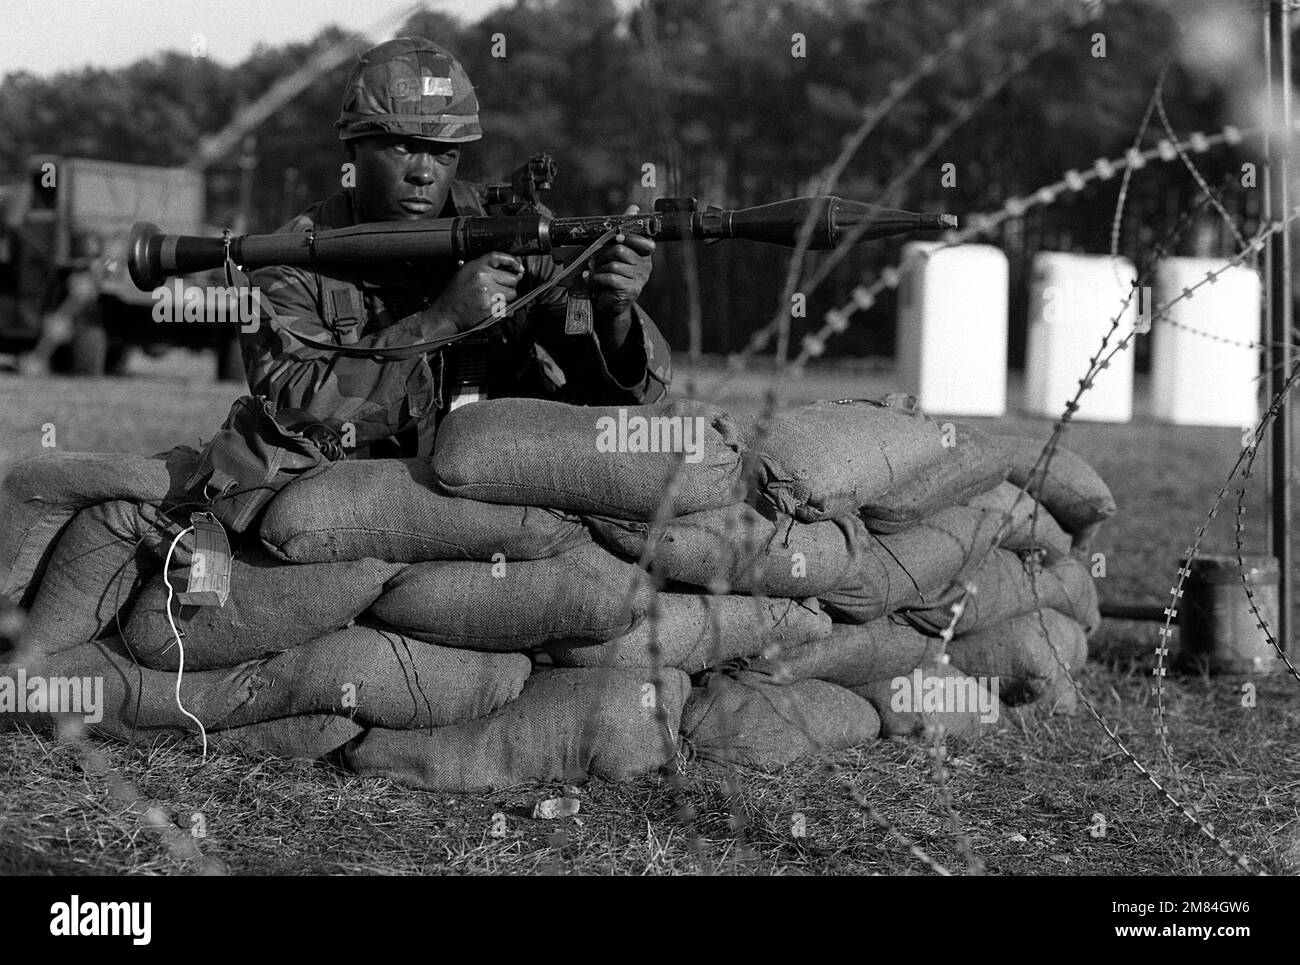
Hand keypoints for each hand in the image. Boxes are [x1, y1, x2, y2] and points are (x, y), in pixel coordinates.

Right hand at [431, 251, 524, 332]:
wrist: (446, 314)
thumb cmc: (455, 295)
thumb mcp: (464, 273)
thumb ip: (483, 269)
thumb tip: (511, 270)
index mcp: (476, 267)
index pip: (499, 257)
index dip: (512, 261)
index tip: (519, 268)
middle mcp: (483, 278)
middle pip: (512, 279)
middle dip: (508, 285)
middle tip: (498, 290)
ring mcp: (488, 294)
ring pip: (512, 294)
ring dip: (507, 299)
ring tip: (492, 300)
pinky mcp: (491, 309)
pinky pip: (509, 308)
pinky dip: (504, 310)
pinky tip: (493, 309)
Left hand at [586, 205, 654, 319]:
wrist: (611, 303)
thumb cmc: (613, 273)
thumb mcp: (617, 251)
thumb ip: (626, 229)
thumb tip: (634, 207)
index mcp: (644, 253)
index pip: (644, 241)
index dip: (630, 237)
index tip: (618, 237)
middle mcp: (646, 265)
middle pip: (621, 250)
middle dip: (603, 254)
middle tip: (595, 260)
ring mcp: (639, 279)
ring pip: (613, 264)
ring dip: (598, 268)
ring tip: (593, 271)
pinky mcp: (629, 290)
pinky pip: (609, 277)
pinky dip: (595, 278)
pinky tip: (591, 279)